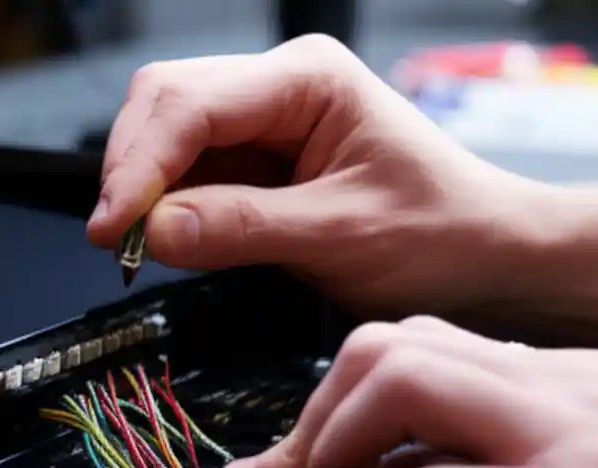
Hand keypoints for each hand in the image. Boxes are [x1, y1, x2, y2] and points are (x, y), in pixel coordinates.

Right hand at [88, 35, 548, 316]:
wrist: (486, 258)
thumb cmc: (441, 233)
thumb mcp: (343, 236)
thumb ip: (243, 228)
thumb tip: (151, 230)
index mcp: (308, 78)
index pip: (193, 104)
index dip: (140, 165)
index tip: (111, 226)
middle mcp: (278, 86)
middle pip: (164, 104)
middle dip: (130, 169)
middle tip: (113, 240)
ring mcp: (263, 121)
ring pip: (166, 136)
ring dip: (141, 189)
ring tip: (135, 245)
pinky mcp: (256, 162)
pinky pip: (187, 173)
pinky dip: (164, 206)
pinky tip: (162, 237)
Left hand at [219, 316, 597, 467]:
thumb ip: (540, 438)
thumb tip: (457, 462)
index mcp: (560, 373)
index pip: (422, 344)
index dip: (343, 390)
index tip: (307, 440)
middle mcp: (550, 386)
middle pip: (393, 343)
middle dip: (319, 407)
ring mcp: (562, 438)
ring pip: (405, 387)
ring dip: (327, 441)